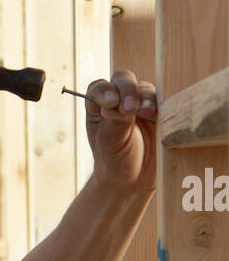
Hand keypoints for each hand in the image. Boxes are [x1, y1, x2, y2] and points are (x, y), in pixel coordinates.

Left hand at [84, 69, 157, 191]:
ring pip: (144, 88)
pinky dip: (162, 104)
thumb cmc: (114, 161)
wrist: (135, 180)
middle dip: (127, 89)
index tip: (110, 102)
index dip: (104, 90)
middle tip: (131, 108)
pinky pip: (163, 100)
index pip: (99, 88)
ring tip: (147, 112)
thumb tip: (118, 100)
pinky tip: (160, 114)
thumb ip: (114, 119)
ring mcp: (140, 103)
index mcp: (98, 106)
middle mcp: (119, 100)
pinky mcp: (159, 111)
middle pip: (123, 80)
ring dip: (146, 98)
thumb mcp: (109, 142)